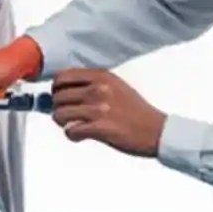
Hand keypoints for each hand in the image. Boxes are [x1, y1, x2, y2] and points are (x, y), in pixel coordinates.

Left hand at [51, 69, 166, 157]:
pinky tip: (80, 135)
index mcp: (102, 76)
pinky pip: (71, 130)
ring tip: (72, 125)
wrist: (156, 130)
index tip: (60, 96)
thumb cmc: (136, 111)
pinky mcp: (100, 128)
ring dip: (63, 122)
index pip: (63, 76)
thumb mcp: (116, 86)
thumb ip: (92, 84)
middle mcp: (98, 89)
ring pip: (60, 113)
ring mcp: (99, 108)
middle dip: (58, 107)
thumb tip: (64, 89)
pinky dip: (72, 135)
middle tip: (67, 115)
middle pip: (58, 96)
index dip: (56, 88)